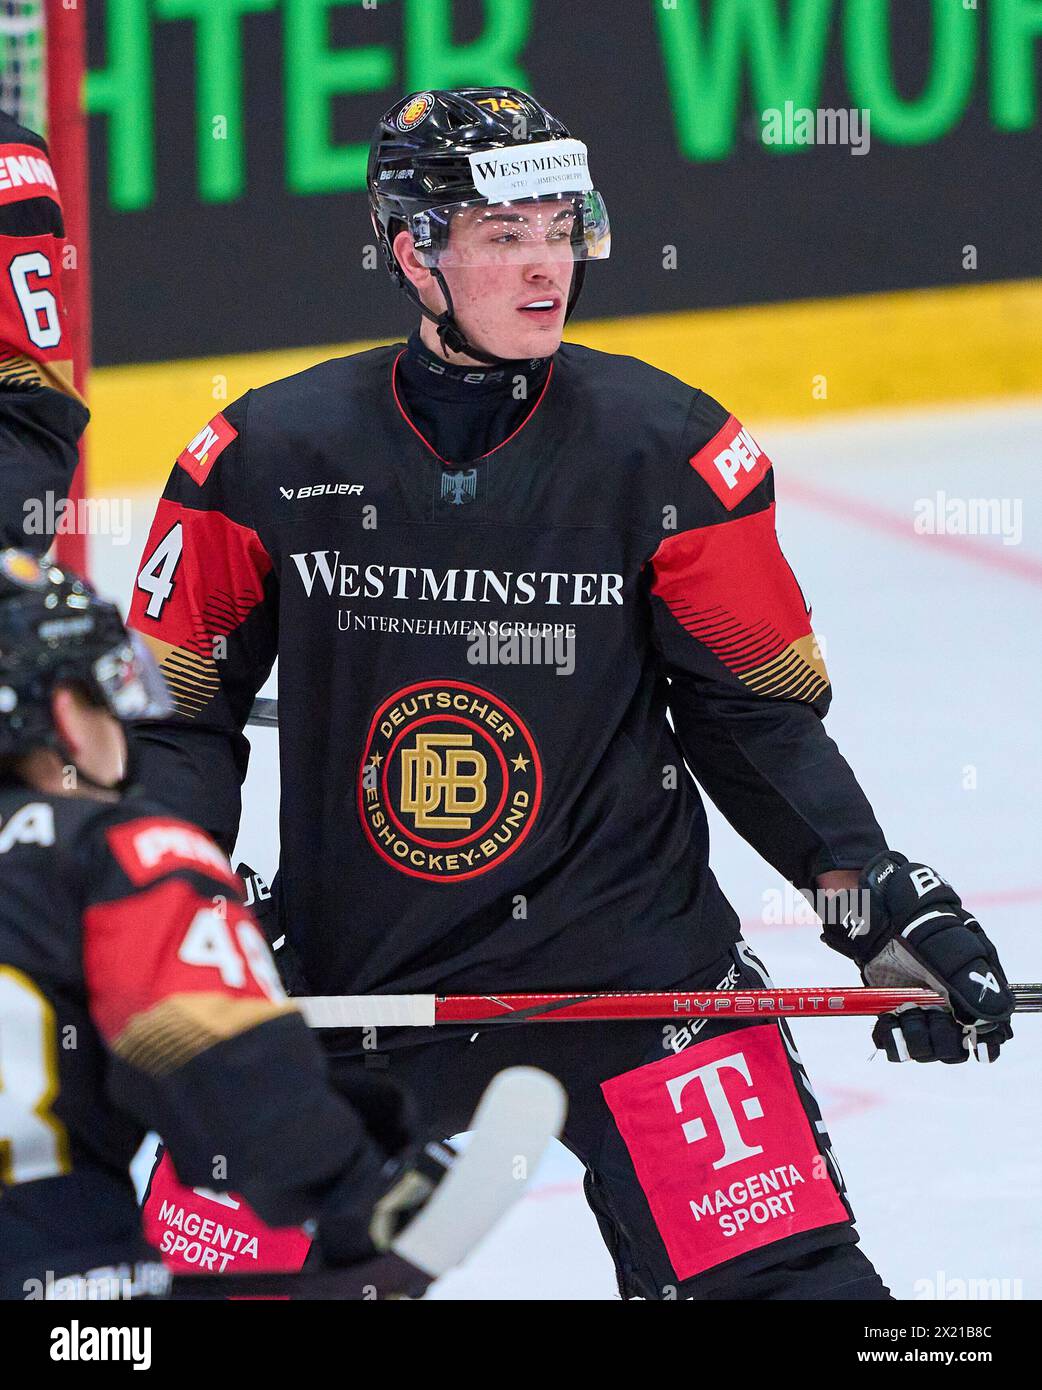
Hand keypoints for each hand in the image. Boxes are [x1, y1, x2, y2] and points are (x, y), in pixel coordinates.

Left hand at [820, 851, 1013, 1062]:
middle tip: (925, 1014)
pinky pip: (897, 1043)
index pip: (990, 1031)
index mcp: (974, 988)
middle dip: (940, 1038)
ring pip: (928, 1049)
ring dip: (915, 1038)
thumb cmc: (918, 920)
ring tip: (903, 1013)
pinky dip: (891, 1039)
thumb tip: (995, 1017)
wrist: (876, 911)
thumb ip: (972, 979)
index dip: (981, 1041)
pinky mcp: (895, 1012)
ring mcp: (922, 1009)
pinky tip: (886, 1023)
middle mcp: (951, 1005)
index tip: (967, 1039)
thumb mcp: (948, 944)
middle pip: (956, 1048)